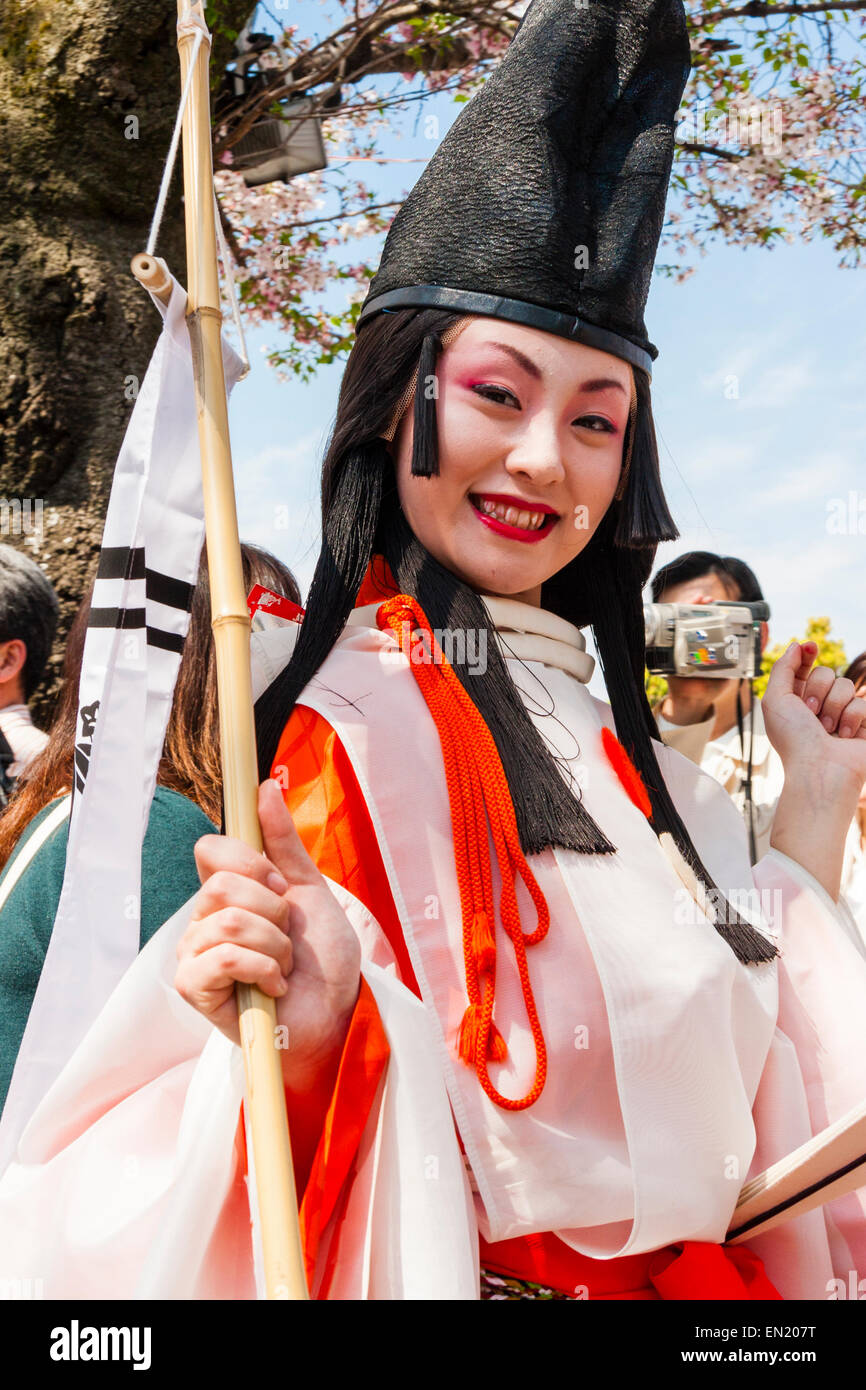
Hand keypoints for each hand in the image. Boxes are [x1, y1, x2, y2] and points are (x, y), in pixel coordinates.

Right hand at [175, 779, 360, 1091]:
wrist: (336, 1011)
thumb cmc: (322, 957)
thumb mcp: (310, 889)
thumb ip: (284, 842)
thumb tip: (267, 785)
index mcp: (226, 892)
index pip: (209, 850)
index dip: (250, 862)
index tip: (280, 886)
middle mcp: (203, 920)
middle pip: (222, 886)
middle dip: (273, 913)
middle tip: (288, 938)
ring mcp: (195, 955)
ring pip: (227, 922)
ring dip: (275, 946)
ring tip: (284, 966)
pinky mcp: (195, 990)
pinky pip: (223, 959)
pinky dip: (263, 970)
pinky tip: (273, 986)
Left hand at [763, 641, 865, 790]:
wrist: (820, 770)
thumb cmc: (793, 740)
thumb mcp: (775, 700)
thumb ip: (783, 669)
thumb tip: (797, 645)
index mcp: (794, 702)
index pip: (803, 669)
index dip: (806, 655)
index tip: (810, 646)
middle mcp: (818, 707)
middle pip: (826, 673)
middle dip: (817, 690)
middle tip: (810, 714)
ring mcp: (841, 716)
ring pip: (846, 686)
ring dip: (833, 707)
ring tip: (827, 730)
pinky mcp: (863, 725)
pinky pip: (863, 703)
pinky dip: (852, 718)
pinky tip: (845, 737)